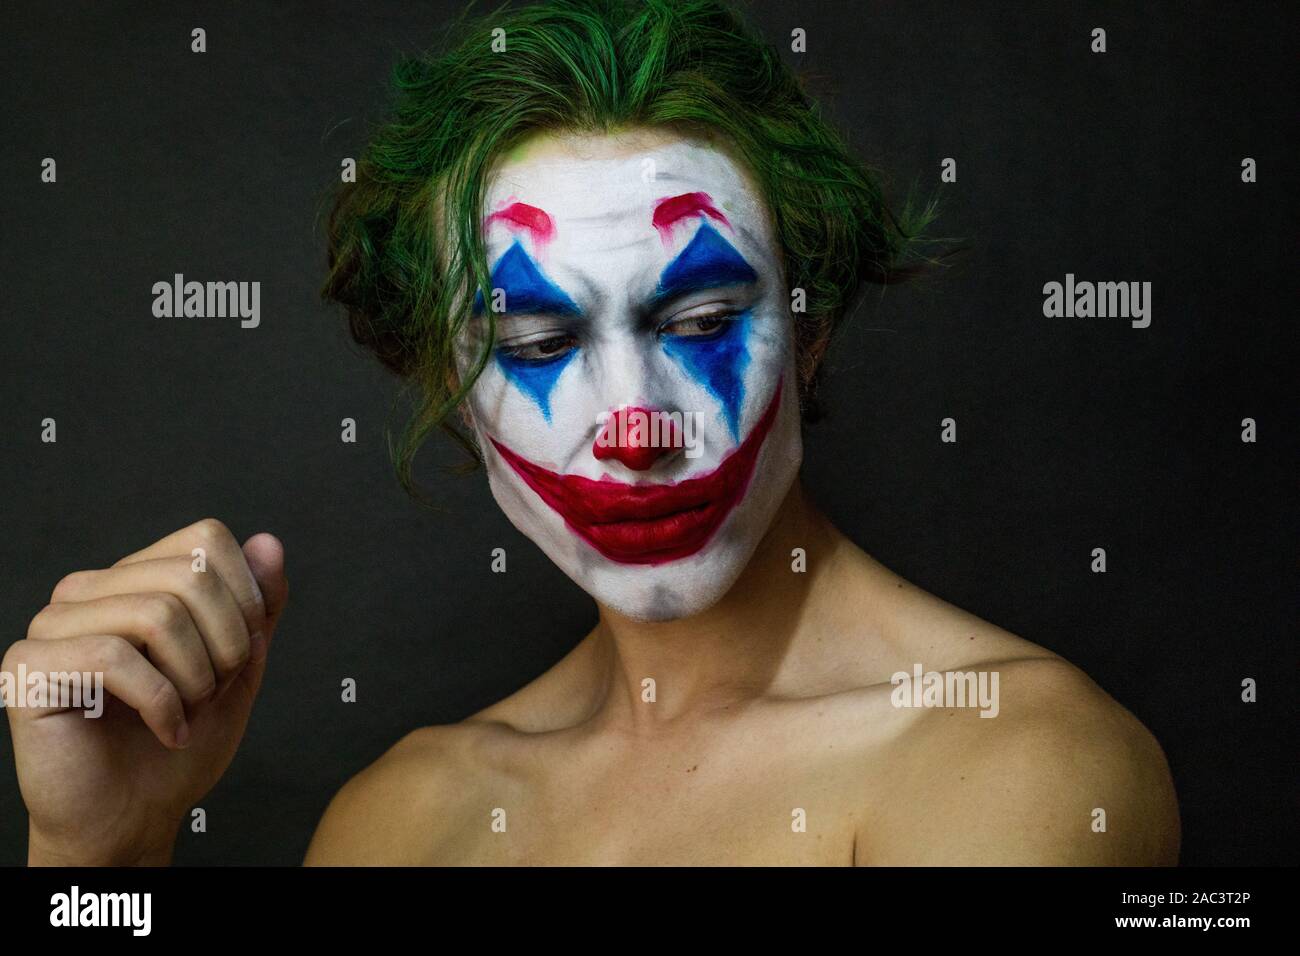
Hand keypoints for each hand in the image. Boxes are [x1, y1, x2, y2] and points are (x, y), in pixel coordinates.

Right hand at [5, 518, 287, 864]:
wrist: (135, 817)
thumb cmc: (180, 743)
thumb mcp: (239, 668)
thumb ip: (258, 607)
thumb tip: (267, 541)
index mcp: (134, 579)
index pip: (205, 539)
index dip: (244, 598)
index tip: (242, 655)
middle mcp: (87, 590)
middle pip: (189, 574)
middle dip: (224, 644)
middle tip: (212, 694)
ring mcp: (52, 624)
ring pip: (157, 613)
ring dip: (194, 678)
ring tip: (187, 714)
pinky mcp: (27, 666)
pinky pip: (114, 658)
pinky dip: (161, 703)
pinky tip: (166, 731)